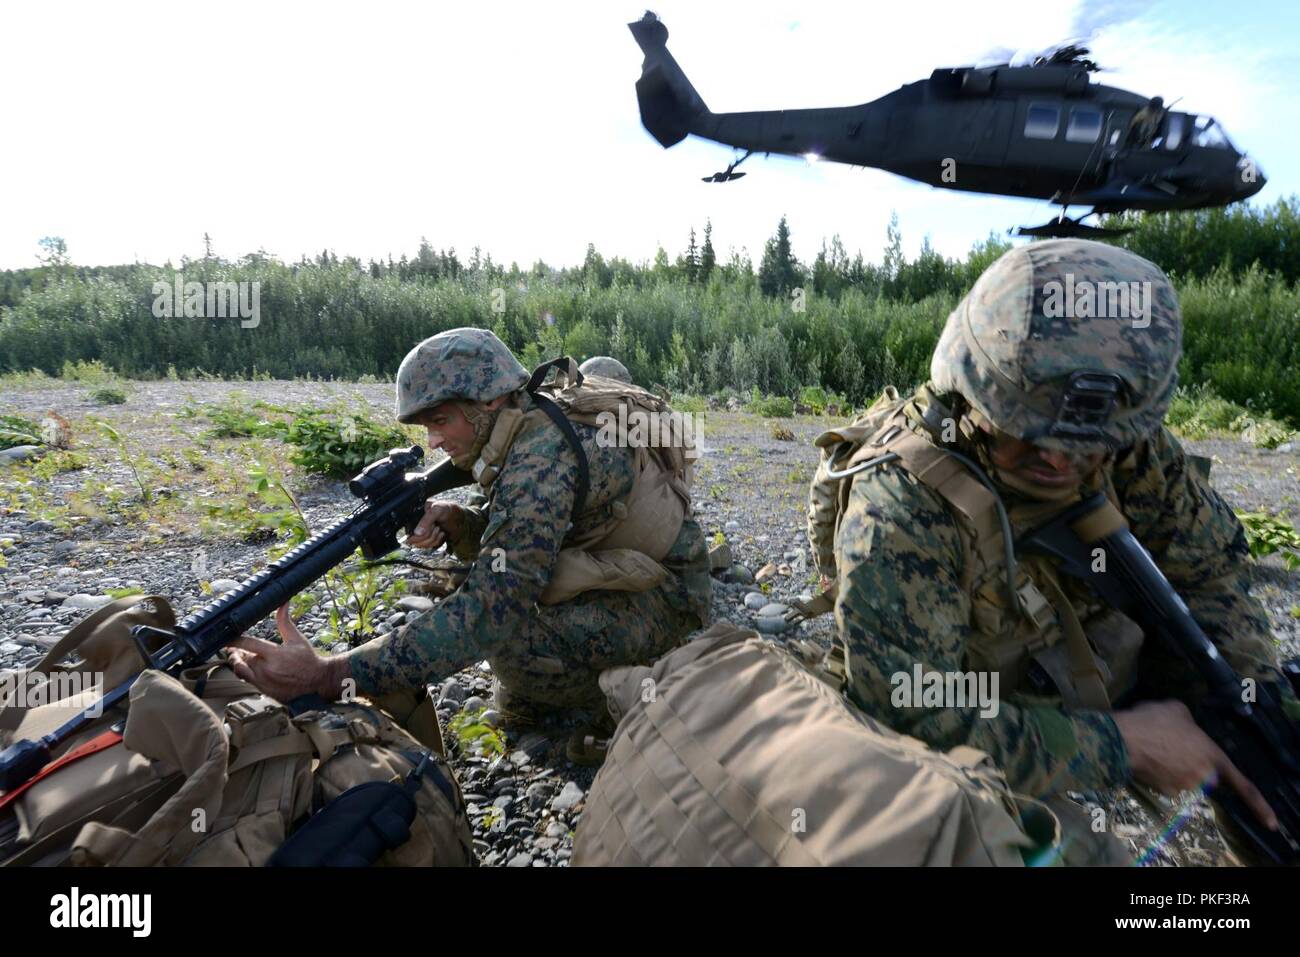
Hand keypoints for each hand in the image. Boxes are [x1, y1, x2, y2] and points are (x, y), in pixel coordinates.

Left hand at [226, 604, 349, 701]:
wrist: (317, 681)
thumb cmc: (308, 659)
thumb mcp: (297, 639)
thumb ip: (285, 622)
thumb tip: (283, 604)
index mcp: (275, 654)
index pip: (247, 644)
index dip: (234, 640)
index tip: (228, 638)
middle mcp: (267, 669)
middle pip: (241, 658)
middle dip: (237, 652)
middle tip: (237, 647)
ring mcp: (264, 682)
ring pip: (240, 670)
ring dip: (238, 663)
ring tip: (242, 656)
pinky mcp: (264, 690)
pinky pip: (246, 681)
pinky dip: (245, 673)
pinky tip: (250, 667)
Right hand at [407, 501, 465, 550]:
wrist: (461, 518)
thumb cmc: (448, 509)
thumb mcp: (437, 510)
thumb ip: (426, 520)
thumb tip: (417, 533)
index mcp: (414, 516)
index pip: (408, 531)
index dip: (418, 533)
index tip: (431, 527)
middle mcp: (416, 526)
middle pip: (414, 541)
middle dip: (428, 535)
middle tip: (436, 527)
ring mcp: (422, 534)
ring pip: (421, 545)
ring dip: (433, 538)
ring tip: (439, 529)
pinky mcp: (429, 540)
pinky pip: (429, 547)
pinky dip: (437, 542)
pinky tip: (441, 533)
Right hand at [1113, 699, 1276, 829]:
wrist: (1123, 740)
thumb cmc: (1154, 722)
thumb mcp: (1177, 710)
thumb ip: (1190, 724)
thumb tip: (1186, 728)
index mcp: (1213, 757)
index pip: (1243, 785)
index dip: (1259, 806)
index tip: (1272, 824)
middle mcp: (1202, 777)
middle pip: (1205, 775)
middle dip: (1193, 764)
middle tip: (1172, 744)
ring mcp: (1182, 787)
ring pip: (1183, 778)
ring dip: (1173, 766)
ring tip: (1153, 745)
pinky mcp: (1162, 791)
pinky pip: (1166, 781)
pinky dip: (1158, 771)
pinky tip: (1145, 755)